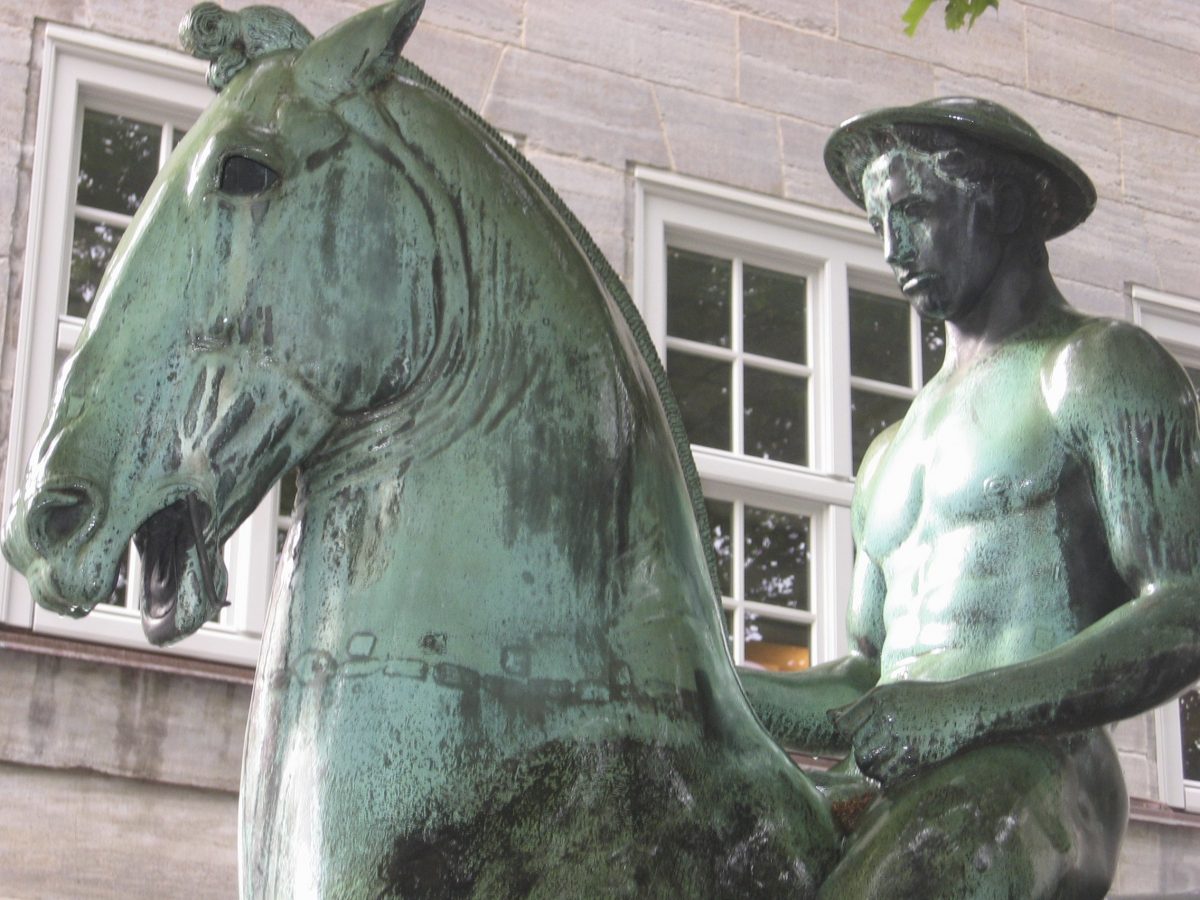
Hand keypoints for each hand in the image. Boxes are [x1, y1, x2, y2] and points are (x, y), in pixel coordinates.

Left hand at [831, 681, 972, 785]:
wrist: (963, 707)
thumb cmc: (924, 699)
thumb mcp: (891, 693)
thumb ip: (860, 706)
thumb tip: (830, 718)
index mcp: (879, 698)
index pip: (845, 724)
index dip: (848, 734)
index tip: (859, 736)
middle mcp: (887, 716)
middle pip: (856, 744)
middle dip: (861, 751)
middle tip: (873, 751)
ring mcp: (902, 737)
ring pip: (868, 762)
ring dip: (870, 767)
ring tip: (881, 762)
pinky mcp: (916, 756)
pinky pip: (887, 774)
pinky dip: (885, 777)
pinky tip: (893, 771)